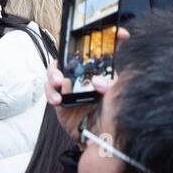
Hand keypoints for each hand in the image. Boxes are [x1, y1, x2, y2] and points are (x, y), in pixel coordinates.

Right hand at [44, 25, 128, 140]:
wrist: (97, 137)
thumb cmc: (106, 114)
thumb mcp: (113, 96)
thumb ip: (111, 85)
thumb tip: (97, 82)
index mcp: (97, 70)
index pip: (102, 50)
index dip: (110, 38)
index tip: (122, 34)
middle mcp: (81, 73)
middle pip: (70, 54)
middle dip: (67, 53)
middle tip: (68, 61)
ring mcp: (68, 84)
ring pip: (55, 71)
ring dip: (54, 74)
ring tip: (58, 82)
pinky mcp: (58, 97)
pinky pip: (50, 91)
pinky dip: (51, 93)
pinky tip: (57, 99)